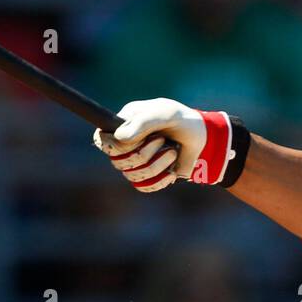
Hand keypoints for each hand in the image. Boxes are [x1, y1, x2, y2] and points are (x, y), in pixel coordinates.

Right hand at [93, 98, 227, 191]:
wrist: (200, 136)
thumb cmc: (179, 119)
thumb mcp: (164, 114)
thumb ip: (142, 122)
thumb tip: (119, 138)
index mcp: (121, 125)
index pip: (101, 141)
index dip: (115, 145)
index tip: (135, 139)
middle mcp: (124, 146)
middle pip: (118, 162)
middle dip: (143, 153)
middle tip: (162, 139)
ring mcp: (135, 163)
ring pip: (132, 176)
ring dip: (156, 165)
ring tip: (172, 152)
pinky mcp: (148, 177)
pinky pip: (143, 188)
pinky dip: (160, 180)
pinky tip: (171, 170)